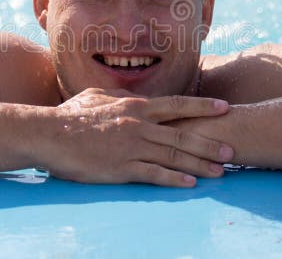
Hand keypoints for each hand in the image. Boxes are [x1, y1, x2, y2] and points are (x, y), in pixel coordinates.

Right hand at [35, 88, 233, 186]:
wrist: (49, 135)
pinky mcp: (121, 168)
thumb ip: (120, 97)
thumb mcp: (97, 97)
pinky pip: (154, 174)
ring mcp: (131, 147)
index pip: (177, 104)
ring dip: (200, 163)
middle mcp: (138, 125)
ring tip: (221, 171)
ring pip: (174, 155)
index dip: (203, 106)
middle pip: (182, 134)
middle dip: (210, 142)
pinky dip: (175, 179)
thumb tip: (135, 97)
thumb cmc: (70, 116)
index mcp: (134, 106)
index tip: (224, 107)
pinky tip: (191, 184)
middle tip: (232, 150)